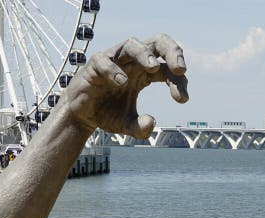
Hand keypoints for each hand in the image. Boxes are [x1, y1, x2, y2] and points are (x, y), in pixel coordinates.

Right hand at [63, 35, 188, 137]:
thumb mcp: (127, 125)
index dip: (179, 81)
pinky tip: (122, 82)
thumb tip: (151, 122)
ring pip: (132, 44)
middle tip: (180, 69)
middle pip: (158, 43)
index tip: (182, 99)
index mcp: (146, 72)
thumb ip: (140, 128)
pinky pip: (104, 60)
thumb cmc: (108, 112)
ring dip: (145, 54)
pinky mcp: (94, 65)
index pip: (169, 68)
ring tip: (154, 68)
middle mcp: (133, 61)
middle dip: (172, 51)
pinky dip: (114, 70)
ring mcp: (114, 60)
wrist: (81, 114)